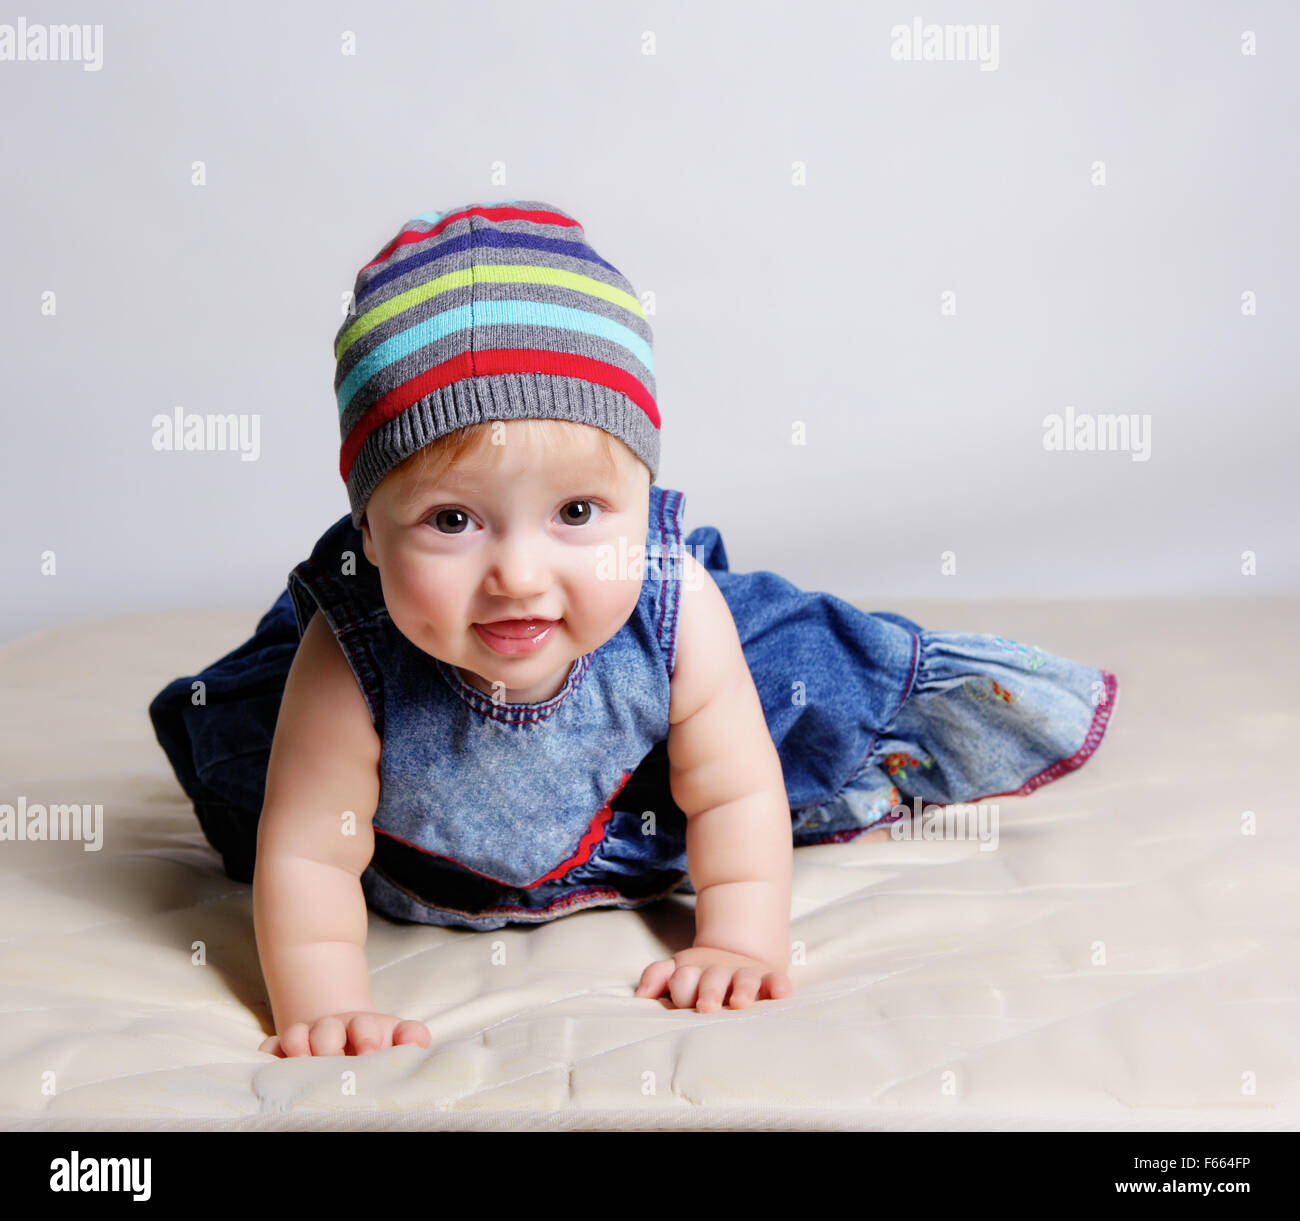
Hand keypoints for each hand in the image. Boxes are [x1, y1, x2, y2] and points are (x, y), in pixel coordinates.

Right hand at [258, 1011, 430, 1056]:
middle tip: (335, 1066)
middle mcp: (334, 1029)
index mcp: (364, 1027)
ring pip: (296, 1035)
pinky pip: (270, 1048)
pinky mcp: (283, 1048)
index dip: (367, 1038)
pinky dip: (269, 1056)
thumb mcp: (396, 1036)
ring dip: (299, 1048)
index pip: (365, 1026)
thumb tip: (415, 1039)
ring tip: (303, 1068)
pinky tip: (272, 1067)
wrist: (345, 1029)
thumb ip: (411, 1036)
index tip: (370, 1054)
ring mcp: (307, 1037)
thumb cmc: (376, 1042)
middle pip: (327, 1031)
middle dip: (329, 1048)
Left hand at [634, 945, 792, 1011]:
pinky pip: (776, 981)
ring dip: (742, 990)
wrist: (736, 957)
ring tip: (740, 1002)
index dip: (681, 987)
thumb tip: (641, 994)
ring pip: (743, 980)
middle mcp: (718, 973)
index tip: (682, 1001)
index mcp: (693, 972)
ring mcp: (744, 975)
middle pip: (712, 980)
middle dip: (709, 991)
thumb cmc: (699, 975)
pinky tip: (782, 992)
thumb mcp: (676, 970)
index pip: (682, 979)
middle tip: (706, 1005)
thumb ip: (656, 977)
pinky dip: (779, 985)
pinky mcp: (768, 978)